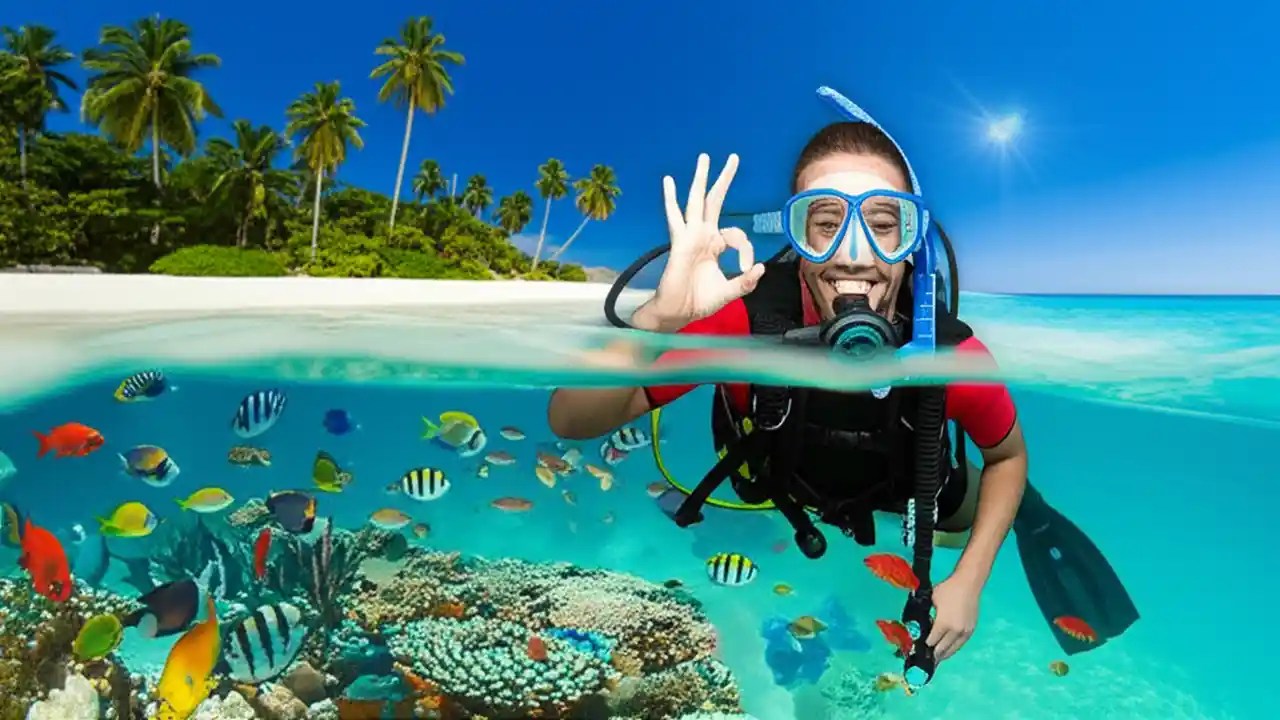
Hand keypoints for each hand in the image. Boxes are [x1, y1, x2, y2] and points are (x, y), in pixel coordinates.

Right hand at [638, 153, 765, 328]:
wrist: (678, 312)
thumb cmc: (700, 301)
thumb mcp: (730, 291)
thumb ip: (746, 282)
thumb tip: (760, 268)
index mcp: (716, 245)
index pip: (738, 236)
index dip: (747, 251)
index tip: (747, 269)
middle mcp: (703, 236)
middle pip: (715, 200)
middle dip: (724, 179)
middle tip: (734, 157)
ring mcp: (691, 236)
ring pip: (697, 201)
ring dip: (701, 179)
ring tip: (705, 158)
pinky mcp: (680, 242)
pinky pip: (675, 217)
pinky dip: (671, 199)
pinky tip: (668, 181)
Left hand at [926, 573, 979, 661]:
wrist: (969, 584)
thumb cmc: (948, 589)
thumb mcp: (931, 599)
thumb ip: (925, 613)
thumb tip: (918, 623)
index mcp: (943, 624)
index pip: (931, 641)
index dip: (924, 647)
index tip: (917, 650)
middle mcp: (955, 631)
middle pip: (942, 649)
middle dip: (933, 655)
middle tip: (925, 660)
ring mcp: (965, 632)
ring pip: (952, 649)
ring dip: (943, 655)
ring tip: (935, 659)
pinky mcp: (971, 630)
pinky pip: (960, 645)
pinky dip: (952, 649)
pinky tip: (947, 650)